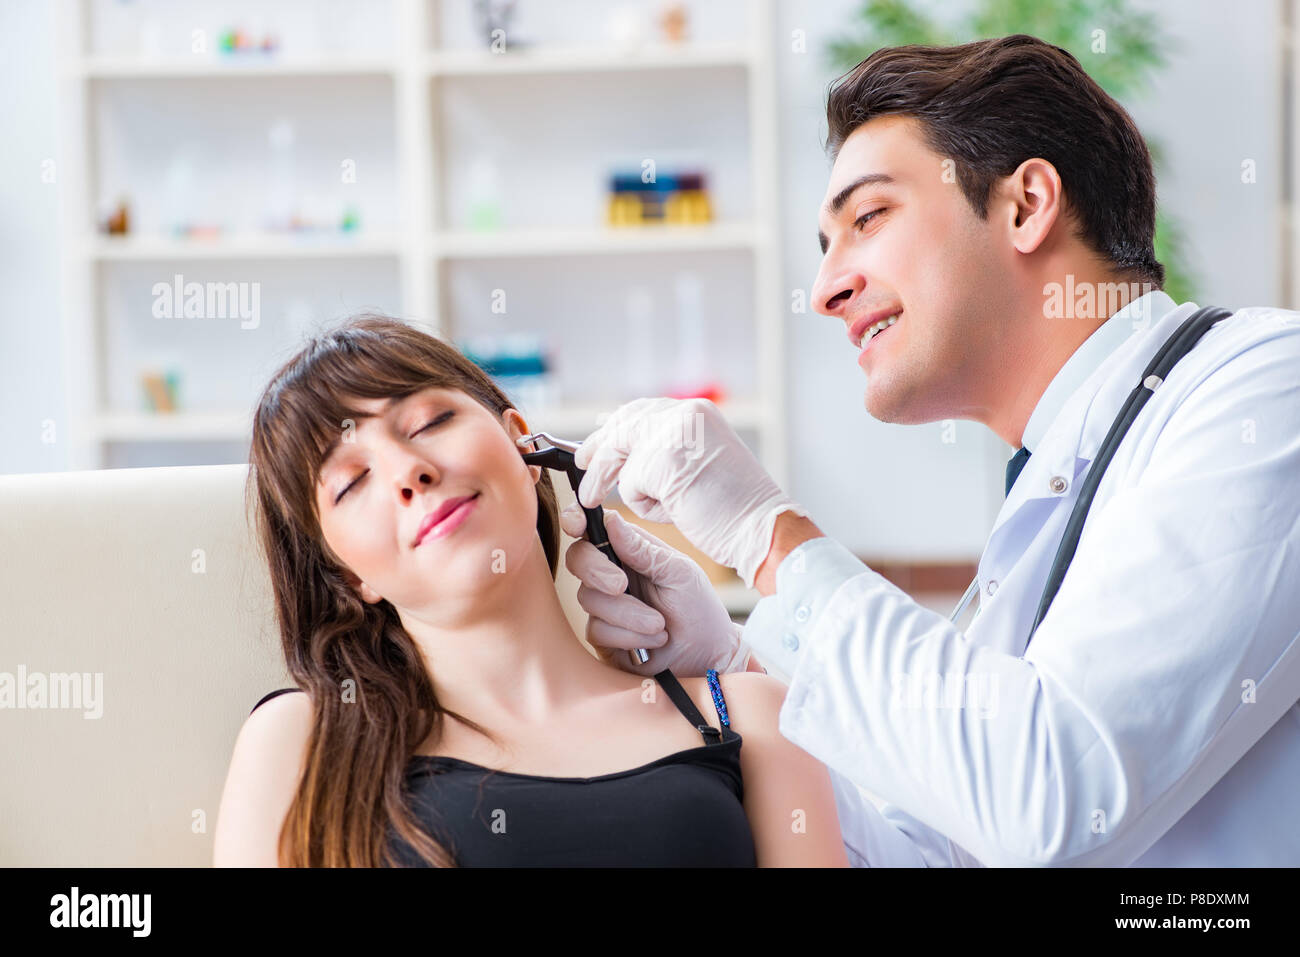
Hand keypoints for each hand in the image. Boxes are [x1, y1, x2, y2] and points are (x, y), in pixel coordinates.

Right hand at [560, 502, 751, 677]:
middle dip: (597, 571)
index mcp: (628, 550)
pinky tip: (654, 640)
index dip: (576, 520)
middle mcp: (610, 573)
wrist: (706, 653)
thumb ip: (643, 550)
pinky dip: (630, 635)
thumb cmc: (696, 606)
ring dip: (628, 614)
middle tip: (622, 585)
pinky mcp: (603, 636)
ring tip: (660, 624)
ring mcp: (604, 605)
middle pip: (578, 559)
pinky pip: (598, 630)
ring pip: (590, 599)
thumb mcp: (678, 572)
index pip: (593, 528)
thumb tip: (612, 520)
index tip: (576, 525)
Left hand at [574, 397, 809, 588]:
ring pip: (621, 456)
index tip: (598, 441)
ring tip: (607, 500)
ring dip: (617, 483)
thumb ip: (669, 448)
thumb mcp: (702, 462)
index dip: (615, 427)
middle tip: (582, 469)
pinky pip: (630, 485)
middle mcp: (686, 414)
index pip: (641, 410)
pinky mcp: (662, 463)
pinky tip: (673, 512)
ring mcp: (674, 435)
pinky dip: (645, 505)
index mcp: (698, 411)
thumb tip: (625, 450)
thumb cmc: (736, 507)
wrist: (762, 529)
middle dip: (598, 450)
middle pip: (622, 426)